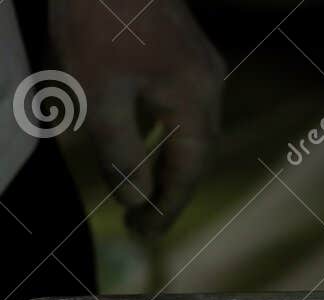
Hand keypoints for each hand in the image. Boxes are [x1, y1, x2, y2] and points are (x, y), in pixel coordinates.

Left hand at [50, 0, 223, 235]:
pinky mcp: (183, 51)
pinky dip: (166, 137)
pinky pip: (182, 109)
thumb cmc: (98, 18)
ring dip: (169, 166)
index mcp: (194, 100)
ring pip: (191, 132)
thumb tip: (135, 199)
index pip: (187, 170)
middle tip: (142, 225)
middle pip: (196, 155)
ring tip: (143, 194)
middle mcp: (208, 86)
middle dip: (171, 193)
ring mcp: (199, 66)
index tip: (145, 236)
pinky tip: (145, 142)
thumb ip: (120, 151)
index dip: (167, 207)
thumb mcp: (98, 91)